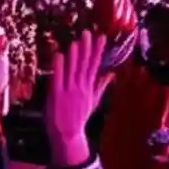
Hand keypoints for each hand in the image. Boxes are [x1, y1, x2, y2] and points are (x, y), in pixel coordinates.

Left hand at [45, 31, 112, 167]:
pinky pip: (58, 79)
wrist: (68, 135)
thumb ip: (101, 86)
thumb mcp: (93, 101)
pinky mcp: (57, 96)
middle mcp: (81, 88)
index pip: (94, 65)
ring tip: (76, 41)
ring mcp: (69, 91)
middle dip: (87, 48)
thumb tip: (111, 74)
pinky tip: (59, 55)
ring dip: (74, 55)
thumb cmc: (78, 118)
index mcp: (89, 87)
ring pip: (73, 70)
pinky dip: (59, 67)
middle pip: (84, 65)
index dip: (97, 51)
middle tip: (88, 32)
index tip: (101, 37)